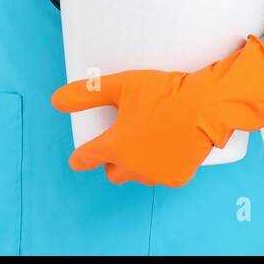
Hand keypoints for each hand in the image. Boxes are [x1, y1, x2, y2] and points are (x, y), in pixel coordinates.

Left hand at [51, 35, 263, 186]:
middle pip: (113, 171)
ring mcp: (156, 174)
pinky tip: (170, 144)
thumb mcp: (121, 86)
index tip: (77, 159)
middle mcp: (133, 167)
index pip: (87, 157)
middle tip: (121, 140)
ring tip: (149, 136)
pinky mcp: (177, 177)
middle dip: (113, 160)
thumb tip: (57, 100)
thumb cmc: (164, 94)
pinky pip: (163, 173)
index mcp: (115, 147)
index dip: (80, 157)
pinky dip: (163, 163)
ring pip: (139, 173)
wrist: (206, 106)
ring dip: (139, 161)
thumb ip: (87, 94)